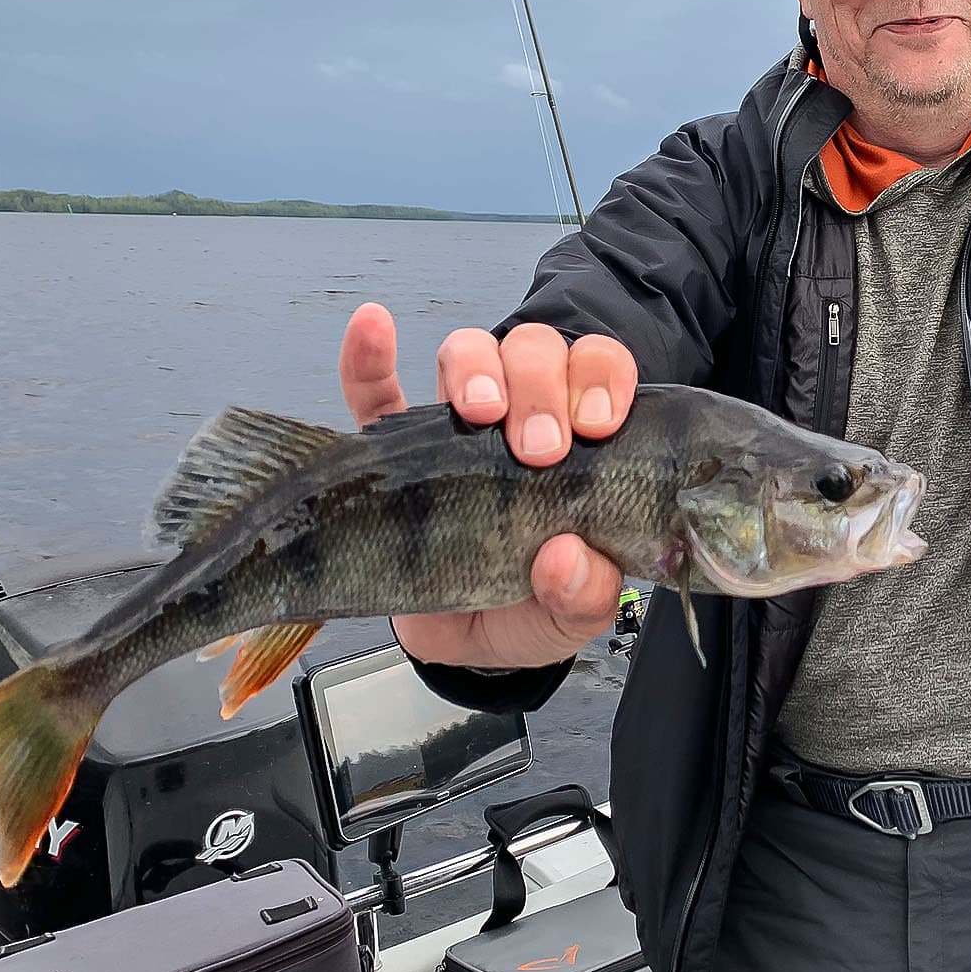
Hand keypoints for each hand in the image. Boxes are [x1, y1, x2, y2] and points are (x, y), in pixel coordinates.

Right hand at [339, 302, 637, 667]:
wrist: (461, 643)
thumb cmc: (528, 609)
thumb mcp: (570, 619)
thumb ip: (585, 594)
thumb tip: (567, 558)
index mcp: (578, 447)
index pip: (600, 376)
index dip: (602, 381)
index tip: (597, 424)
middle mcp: (520, 420)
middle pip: (535, 351)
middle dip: (541, 383)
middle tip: (540, 447)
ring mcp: (453, 429)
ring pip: (468, 354)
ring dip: (475, 367)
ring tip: (476, 411)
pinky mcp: (389, 451)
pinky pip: (373, 393)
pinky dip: (368, 358)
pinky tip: (372, 327)